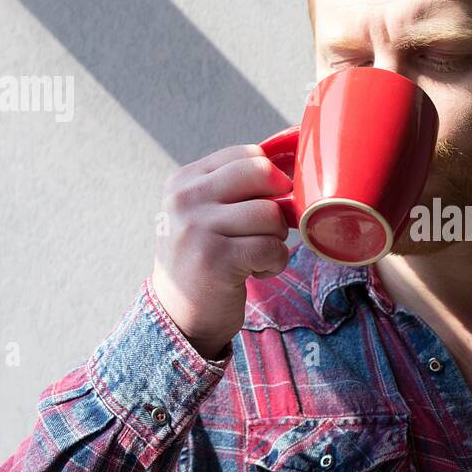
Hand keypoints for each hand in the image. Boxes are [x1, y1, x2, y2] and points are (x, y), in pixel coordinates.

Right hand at [150, 144, 292, 359]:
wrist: (178, 316)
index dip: (274, 178)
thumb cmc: (205, 259)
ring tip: (258, 254)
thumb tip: (293, 159)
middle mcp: (185, 199)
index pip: (248, 154)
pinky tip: (256, 271)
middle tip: (268, 228)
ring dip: (276, 239)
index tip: (272, 202)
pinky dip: (275, 263)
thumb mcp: (207, 213)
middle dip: (278, 202)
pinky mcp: (215, 261)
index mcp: (185, 181)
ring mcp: (197, 229)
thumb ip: (238, 186)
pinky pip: (271, 248)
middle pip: (262, 173)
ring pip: (270, 214)